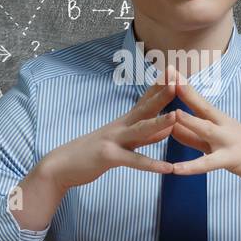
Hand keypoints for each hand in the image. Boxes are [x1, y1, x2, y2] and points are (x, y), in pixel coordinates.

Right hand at [35, 72, 178, 191]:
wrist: (62, 165)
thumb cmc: (92, 153)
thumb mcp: (122, 143)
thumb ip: (145, 136)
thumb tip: (167, 129)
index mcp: (124, 122)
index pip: (145, 100)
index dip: (160, 86)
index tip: (175, 72)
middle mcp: (120, 127)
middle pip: (145, 108)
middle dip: (162, 94)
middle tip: (178, 79)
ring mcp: (113, 140)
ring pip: (140, 130)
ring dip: (159, 122)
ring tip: (177, 115)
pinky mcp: (109, 157)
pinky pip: (133, 161)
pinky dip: (151, 165)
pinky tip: (167, 168)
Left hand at [163, 64, 240, 189]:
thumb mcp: (216, 143)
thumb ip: (193, 137)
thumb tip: (172, 128)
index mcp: (221, 121)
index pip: (199, 100)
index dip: (184, 86)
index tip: (170, 71)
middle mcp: (225, 127)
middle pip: (203, 107)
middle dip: (186, 92)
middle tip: (169, 76)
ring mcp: (229, 141)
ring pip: (207, 130)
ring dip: (190, 121)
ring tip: (173, 115)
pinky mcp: (233, 159)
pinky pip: (209, 163)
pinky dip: (192, 167)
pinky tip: (176, 169)